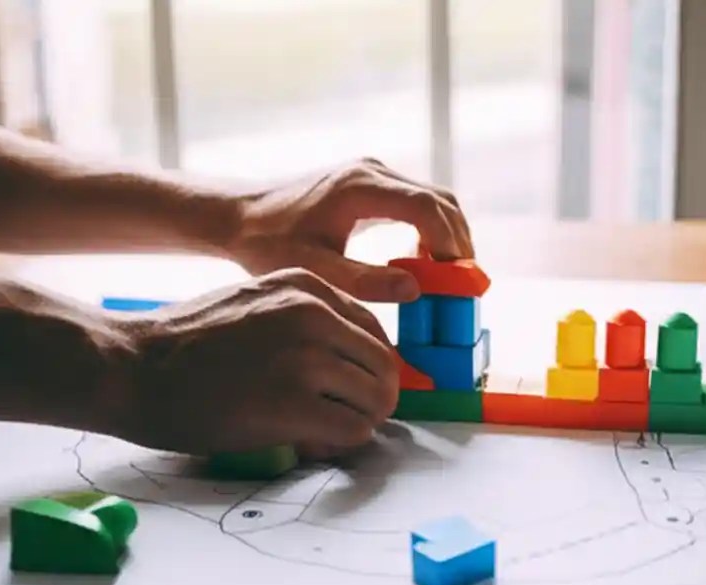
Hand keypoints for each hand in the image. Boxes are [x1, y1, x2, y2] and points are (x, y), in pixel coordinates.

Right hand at [111, 269, 397, 458]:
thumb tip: (348, 364)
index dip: (365, 371)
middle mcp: (314, 314)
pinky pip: (354, 431)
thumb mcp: (254, 304)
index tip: (344, 392)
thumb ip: (304, 322)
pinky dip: (339, 446)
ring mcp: (305, 357)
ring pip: (378, 401)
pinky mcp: (293, 403)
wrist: (129, 366)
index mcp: (306, 287)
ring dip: (356, 424)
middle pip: (385, 368)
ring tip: (316, 432)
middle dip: (370, 401)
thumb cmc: (183, 345)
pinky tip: (305, 443)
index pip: (374, 333)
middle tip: (336, 420)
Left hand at [226, 158, 472, 303]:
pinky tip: (423, 262)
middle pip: (440, 199)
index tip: (460, 278)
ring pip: (433, 198)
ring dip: (447, 234)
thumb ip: (365, 281)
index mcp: (360, 188)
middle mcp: (372, 171)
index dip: (451, 243)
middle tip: (464, 283)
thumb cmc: (269, 244)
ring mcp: (373, 173)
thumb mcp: (315, 270)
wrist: (241, 216)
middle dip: (458, 241)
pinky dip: (431, 229)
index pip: (426, 207)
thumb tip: (416, 290)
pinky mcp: (371, 182)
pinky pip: (416, 201)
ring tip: (448, 277)